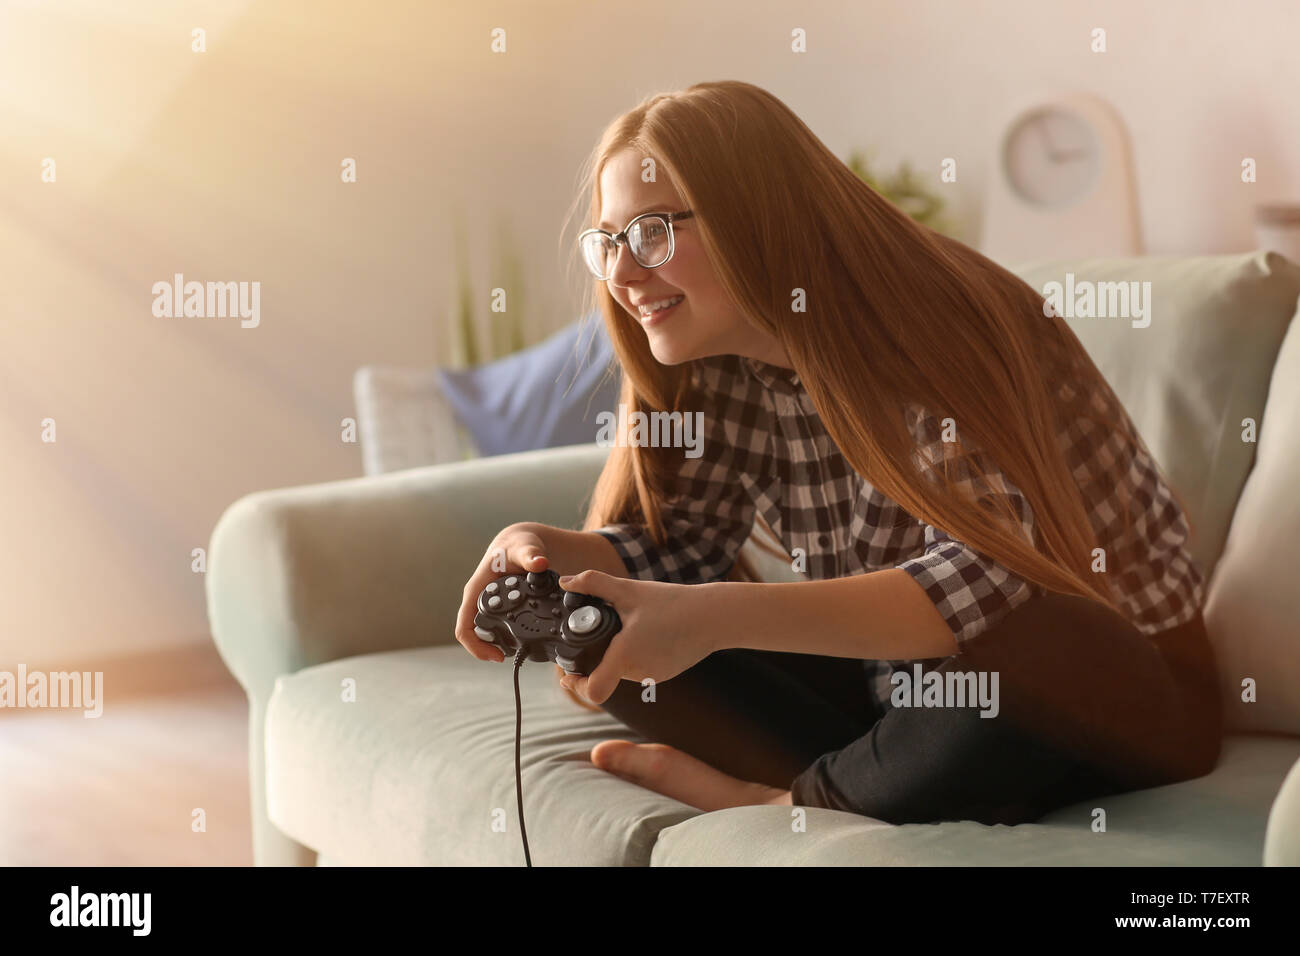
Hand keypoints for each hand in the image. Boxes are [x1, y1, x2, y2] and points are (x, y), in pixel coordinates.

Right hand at [455, 523, 553, 662]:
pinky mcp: (501, 609)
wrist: (523, 542)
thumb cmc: (517, 544)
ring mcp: (490, 606)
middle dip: (490, 649)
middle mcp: (479, 600)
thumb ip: (531, 555)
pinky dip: (510, 636)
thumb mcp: (524, 547)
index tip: (495, 656)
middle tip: (512, 656)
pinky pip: (499, 628)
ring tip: (520, 650)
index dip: (475, 646)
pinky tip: (526, 640)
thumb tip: (540, 563)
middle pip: (475, 634)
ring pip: (487, 634)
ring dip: (500, 644)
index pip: (464, 626)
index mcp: (476, 590)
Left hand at [555, 571, 717, 705]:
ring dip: (617, 655)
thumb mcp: (629, 590)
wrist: (714, 616)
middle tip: (595, 634)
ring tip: (625, 629)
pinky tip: (645, 633)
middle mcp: (637, 673)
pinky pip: (640, 668)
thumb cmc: (673, 604)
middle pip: (605, 675)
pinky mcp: (664, 673)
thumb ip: (594, 584)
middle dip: (596, 657)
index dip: (576, 685)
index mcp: (625, 657)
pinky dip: (635, 654)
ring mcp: (653, 676)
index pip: (593, 690)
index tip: (568, 674)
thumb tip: (567, 581)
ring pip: (622, 670)